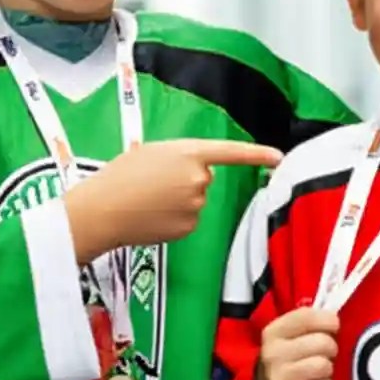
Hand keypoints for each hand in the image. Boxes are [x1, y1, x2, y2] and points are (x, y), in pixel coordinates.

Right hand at [64, 139, 282, 262]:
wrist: (101, 210)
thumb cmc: (119, 177)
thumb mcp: (149, 152)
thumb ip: (178, 157)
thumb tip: (193, 170)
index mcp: (188, 153)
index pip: (231, 152)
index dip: (257, 154)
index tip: (278, 157)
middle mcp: (198, 179)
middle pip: (204, 177)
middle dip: (185, 178)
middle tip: (154, 180)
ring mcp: (195, 206)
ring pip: (194, 200)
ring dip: (177, 199)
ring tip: (147, 198)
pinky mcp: (188, 227)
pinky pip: (187, 219)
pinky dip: (173, 218)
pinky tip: (152, 215)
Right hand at [254, 307, 339, 379]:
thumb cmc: (289, 358)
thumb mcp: (289, 335)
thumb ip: (308, 322)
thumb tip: (334, 317)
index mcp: (273, 332)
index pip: (307, 317)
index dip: (328, 320)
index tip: (333, 326)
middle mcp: (273, 353)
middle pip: (322, 343)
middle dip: (331, 348)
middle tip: (326, 354)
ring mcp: (279, 378)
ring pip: (324, 366)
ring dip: (328, 369)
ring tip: (320, 371)